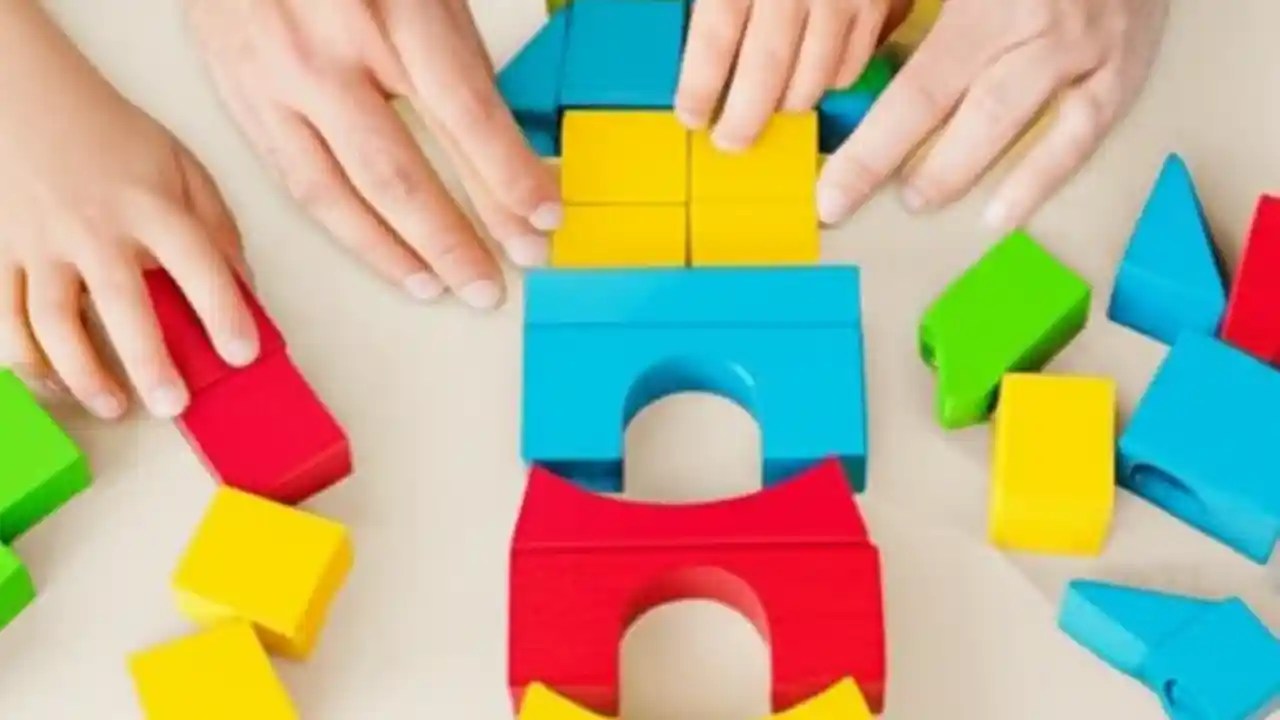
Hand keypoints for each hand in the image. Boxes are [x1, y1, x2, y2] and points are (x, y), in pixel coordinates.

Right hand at [0, 3, 254, 419]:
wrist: (23, 98)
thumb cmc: (111, 137)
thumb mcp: (180, 165)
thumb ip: (217, 226)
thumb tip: (246, 289)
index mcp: (149, 203)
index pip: (196, 262)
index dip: (223, 311)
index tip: (244, 353)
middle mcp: (94, 227)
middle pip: (122, 304)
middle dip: (150, 361)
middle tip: (175, 404)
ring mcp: (40, 243)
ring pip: (53, 323)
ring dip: (85, 373)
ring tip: (117, 407)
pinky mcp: (2, 254)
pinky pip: (7, 318)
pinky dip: (28, 360)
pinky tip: (57, 384)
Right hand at [186, 0, 560, 309]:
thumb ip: (463, 68)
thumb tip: (508, 161)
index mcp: (395, 9)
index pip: (465, 115)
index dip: (509, 178)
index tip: (544, 220)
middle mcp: (329, 49)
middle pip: (400, 173)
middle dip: (455, 241)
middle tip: (494, 285)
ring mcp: (276, 79)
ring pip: (342, 194)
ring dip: (399, 254)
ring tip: (444, 287)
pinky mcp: (241, 100)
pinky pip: (299, 184)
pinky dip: (349, 233)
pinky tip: (387, 258)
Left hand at [675, 0, 912, 149]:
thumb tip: (664, 18)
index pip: (715, 45)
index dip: (701, 91)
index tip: (690, 115)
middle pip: (768, 74)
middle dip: (745, 119)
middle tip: (730, 140)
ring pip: (816, 75)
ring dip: (790, 103)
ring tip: (770, 113)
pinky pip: (858, 54)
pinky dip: (834, 75)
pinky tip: (814, 78)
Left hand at [817, 0, 1170, 229]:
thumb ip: (913, 3)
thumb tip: (859, 50)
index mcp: (986, 3)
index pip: (916, 90)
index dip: (871, 149)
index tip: (832, 192)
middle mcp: (1035, 27)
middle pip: (956, 108)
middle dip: (894, 159)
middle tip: (847, 199)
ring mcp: (1084, 48)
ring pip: (1014, 120)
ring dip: (960, 169)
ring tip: (916, 201)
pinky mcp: (1126, 66)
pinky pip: (1083, 132)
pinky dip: (1042, 178)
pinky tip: (1003, 214)